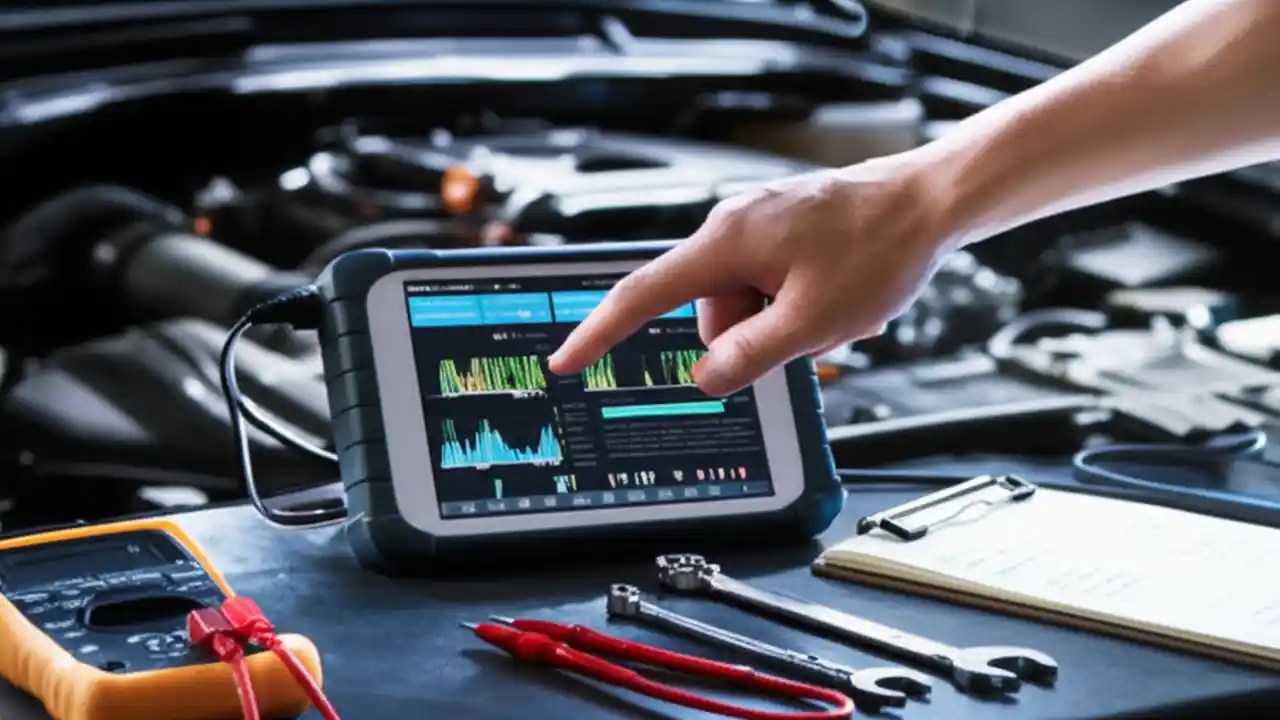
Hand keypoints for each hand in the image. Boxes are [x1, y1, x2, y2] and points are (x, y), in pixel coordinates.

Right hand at [548, 149, 965, 395]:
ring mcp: (759, 226)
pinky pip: (770, 285)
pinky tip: (838, 295)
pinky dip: (798, 304)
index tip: (567, 359)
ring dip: (783, 322)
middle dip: (751, 337)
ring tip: (835, 307)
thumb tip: (706, 379)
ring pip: (744, 305)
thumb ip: (749, 357)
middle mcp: (733, 226)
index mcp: (726, 242)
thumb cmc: (879, 248)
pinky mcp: (784, 231)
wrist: (931, 202)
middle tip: (810, 329)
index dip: (599, 333)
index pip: (642, 295)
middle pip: (709, 313)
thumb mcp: (812, 322)